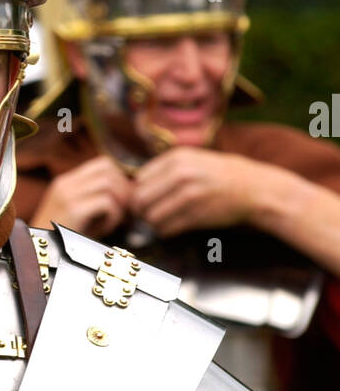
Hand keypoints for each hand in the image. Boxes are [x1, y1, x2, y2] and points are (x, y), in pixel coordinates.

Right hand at [29, 156, 133, 237]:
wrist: (37, 257)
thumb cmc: (62, 241)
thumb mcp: (78, 214)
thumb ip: (96, 200)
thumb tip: (129, 192)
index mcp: (65, 182)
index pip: (103, 164)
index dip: (120, 179)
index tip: (123, 200)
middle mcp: (65, 184)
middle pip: (108, 168)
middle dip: (123, 188)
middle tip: (125, 209)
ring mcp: (67, 195)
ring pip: (109, 182)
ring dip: (119, 202)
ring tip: (114, 220)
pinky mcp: (72, 209)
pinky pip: (107, 202)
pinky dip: (114, 216)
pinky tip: (105, 229)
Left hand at [132, 149, 266, 235]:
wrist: (255, 188)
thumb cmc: (220, 176)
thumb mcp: (194, 160)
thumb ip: (166, 170)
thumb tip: (135, 188)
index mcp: (177, 158)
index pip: (139, 179)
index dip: (139, 193)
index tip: (148, 200)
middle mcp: (181, 174)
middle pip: (140, 199)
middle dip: (141, 211)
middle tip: (149, 215)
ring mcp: (189, 195)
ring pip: (150, 217)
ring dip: (152, 224)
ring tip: (163, 222)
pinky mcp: (197, 215)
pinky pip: (166, 229)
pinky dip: (165, 232)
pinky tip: (174, 227)